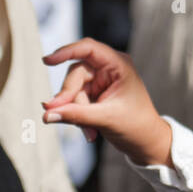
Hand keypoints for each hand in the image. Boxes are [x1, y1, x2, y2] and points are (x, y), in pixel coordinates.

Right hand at [42, 39, 172, 165]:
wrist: (145, 142)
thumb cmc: (136, 125)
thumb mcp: (106, 118)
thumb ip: (75, 114)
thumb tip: (47, 114)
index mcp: (118, 64)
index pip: (88, 48)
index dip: (66, 51)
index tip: (47, 61)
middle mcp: (108, 68)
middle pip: (76, 74)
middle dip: (70, 98)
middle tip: (61, 116)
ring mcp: (100, 81)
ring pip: (73, 90)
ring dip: (76, 113)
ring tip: (90, 132)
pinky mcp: (94, 94)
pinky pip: (75, 102)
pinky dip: (78, 117)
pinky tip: (90, 132)